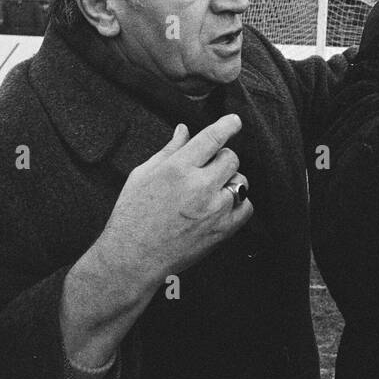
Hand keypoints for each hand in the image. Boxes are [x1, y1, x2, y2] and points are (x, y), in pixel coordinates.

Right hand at [90, 114, 252, 296]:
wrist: (133, 258)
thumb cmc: (132, 215)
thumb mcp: (142, 175)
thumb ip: (169, 150)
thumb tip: (184, 130)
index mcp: (177, 168)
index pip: (212, 138)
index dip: (227, 125)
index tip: (234, 121)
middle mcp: (199, 186)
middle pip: (231, 158)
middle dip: (222, 158)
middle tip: (208, 168)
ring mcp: (214, 209)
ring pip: (241, 181)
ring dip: (229, 181)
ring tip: (209, 191)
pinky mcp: (223, 229)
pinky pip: (246, 206)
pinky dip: (238, 203)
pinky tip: (220, 206)